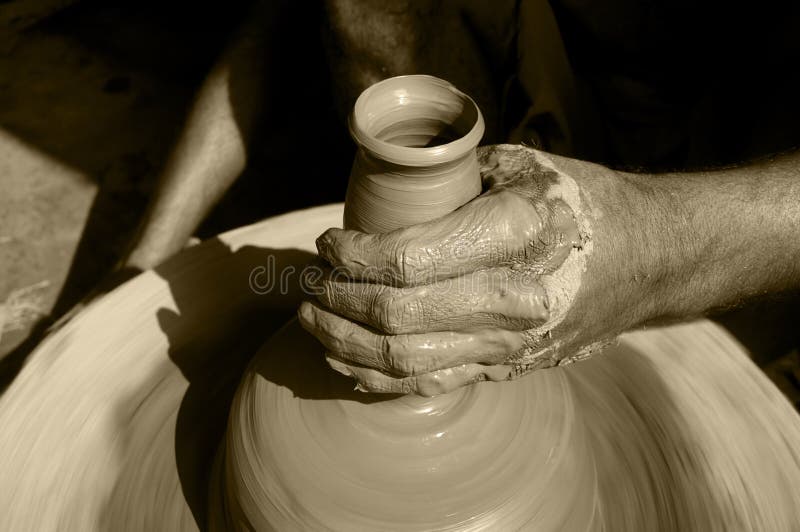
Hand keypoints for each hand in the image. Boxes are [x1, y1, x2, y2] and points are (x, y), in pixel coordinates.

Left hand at [299, 144, 644, 394]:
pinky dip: (377, 378)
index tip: (329, 243)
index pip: (408, 260)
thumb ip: (454, 179)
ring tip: (313, 319)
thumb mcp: (524, 167)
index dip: (353, 256)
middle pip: (396, 316)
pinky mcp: (508, 369)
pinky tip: (346, 358)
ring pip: (404, 360)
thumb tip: (382, 197)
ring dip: (345, 342)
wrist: (650, 261)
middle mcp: (513, 299)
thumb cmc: (584, 203)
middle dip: (338, 300)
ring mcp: (511, 344)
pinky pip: (430, 383)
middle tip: (313, 281)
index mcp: (516, 236)